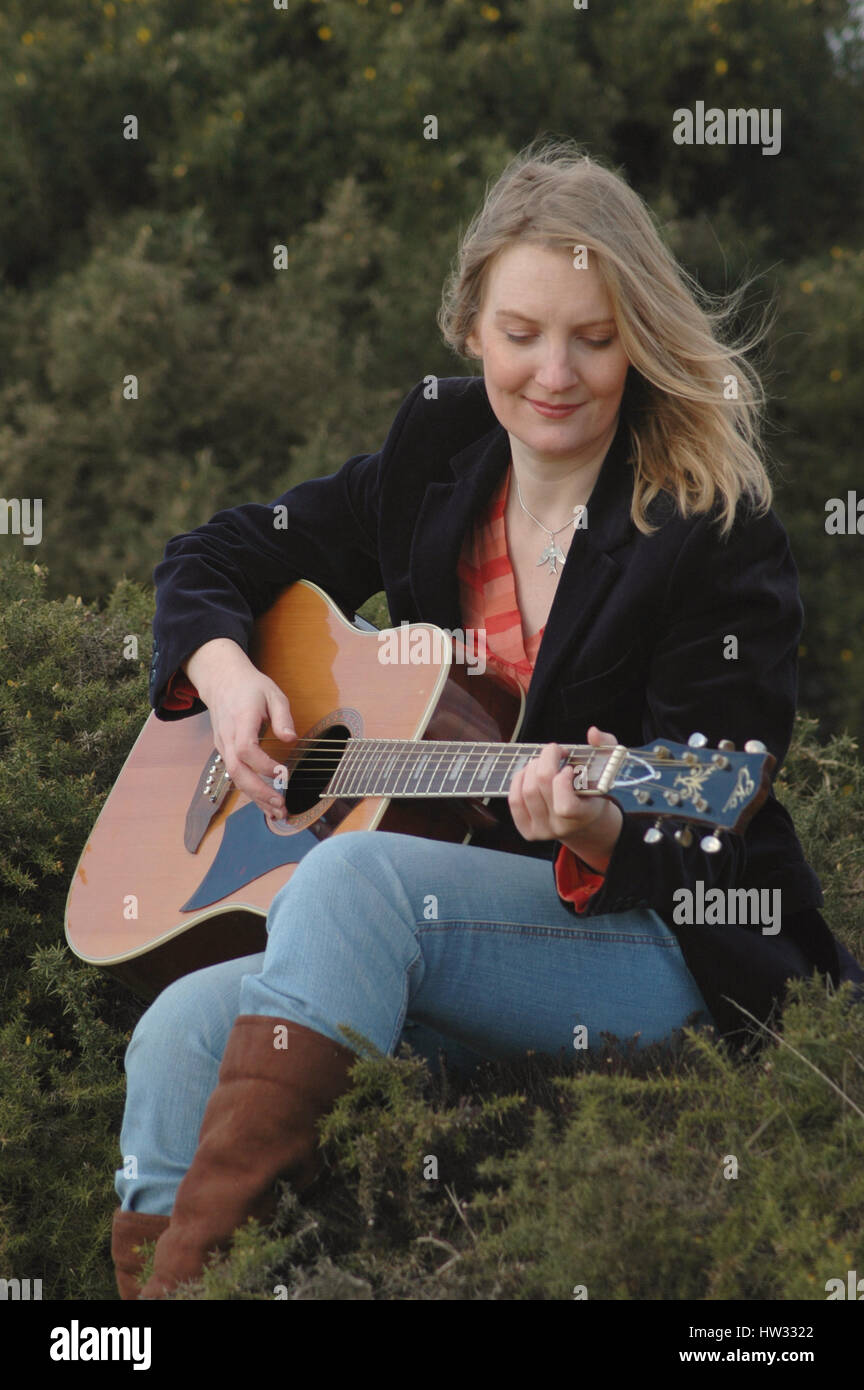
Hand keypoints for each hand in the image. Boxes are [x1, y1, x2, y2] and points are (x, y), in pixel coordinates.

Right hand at [184, 639, 296, 819]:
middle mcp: (228, 736)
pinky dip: (250, 791)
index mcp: (241, 720)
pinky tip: (265, 803)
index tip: (282, 772)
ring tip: (277, 812)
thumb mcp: (273, 693)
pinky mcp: (224, 751)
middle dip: (258, 791)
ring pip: (234, 777)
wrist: (221, 681)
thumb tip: (290, 739)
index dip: (262, 764)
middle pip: (236, 770)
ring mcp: (223, 745)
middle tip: (280, 805)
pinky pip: (235, 774)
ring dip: (255, 797)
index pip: (246, 748)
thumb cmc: (250, 687)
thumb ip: (282, 716)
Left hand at [508, 725, 623, 872]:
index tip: (569, 768)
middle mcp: (561, 827)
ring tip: (543, 762)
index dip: (562, 781)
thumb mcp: (607, 768)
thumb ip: (605, 745)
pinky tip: (529, 773)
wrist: (585, 823)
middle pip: (541, 786)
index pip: (565, 806)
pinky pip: (514, 800)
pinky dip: (519, 780)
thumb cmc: (594, 790)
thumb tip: (592, 733)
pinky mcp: (528, 831)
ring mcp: (543, 831)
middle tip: (555, 751)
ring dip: (532, 767)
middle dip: (546, 759)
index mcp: (584, 815)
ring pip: (527, 790)